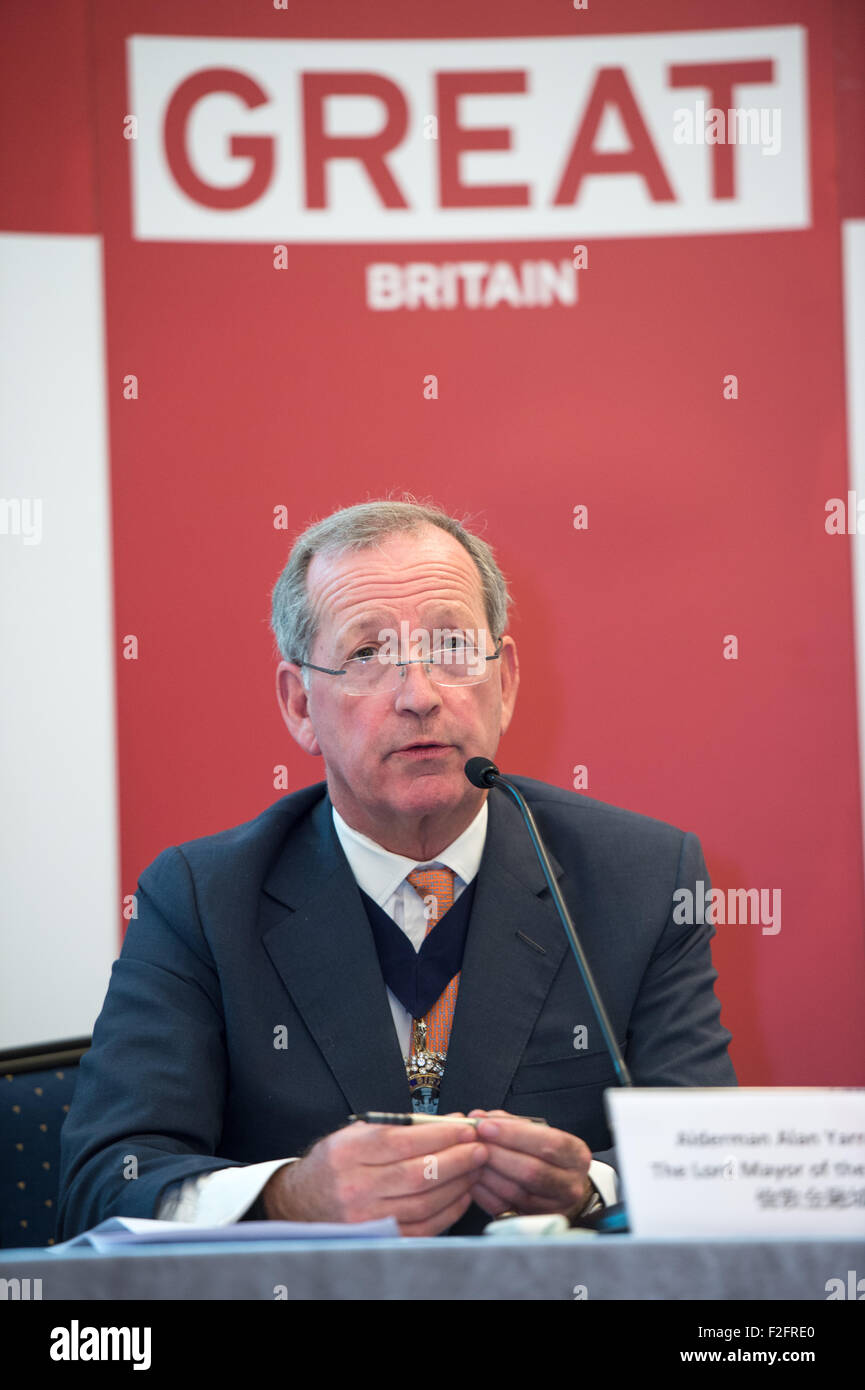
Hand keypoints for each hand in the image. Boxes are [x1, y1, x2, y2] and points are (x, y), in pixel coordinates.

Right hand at [261, 1117, 486, 1236]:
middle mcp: (355, 1187)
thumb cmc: (336, 1162)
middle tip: (480, 1146)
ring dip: (458, 1184)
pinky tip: (461, 1194)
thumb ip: (399, 1127)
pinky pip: (422, 1227)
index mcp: (349, 1152)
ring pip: (424, 1202)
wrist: (302, 1202)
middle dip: (457, 1158)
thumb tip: (449, 1123)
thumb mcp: (356, 1133)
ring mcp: (366, 1218)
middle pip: (418, 1174)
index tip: (465, 1127)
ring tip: (475, 1167)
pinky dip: (448, 1211)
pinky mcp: (378, 1238)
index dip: (441, 1134)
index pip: (403, 1141)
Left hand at [466, 1109, 591, 1217]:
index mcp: (576, 1156)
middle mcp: (570, 1185)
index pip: (548, 1143)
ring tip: (468, 1157)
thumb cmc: (545, 1155)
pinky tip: (471, 1177)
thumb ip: (510, 1123)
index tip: (485, 1126)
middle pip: (531, 1170)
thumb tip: (478, 1117)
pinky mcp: (533, 1223)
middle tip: (472, 1141)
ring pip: (516, 1192)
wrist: (559, 1188)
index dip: (514, 1134)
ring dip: (487, 1173)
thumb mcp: (538, 1134)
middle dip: (496, 1153)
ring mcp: (554, 1208)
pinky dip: (484, 1192)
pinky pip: (504, 1209)